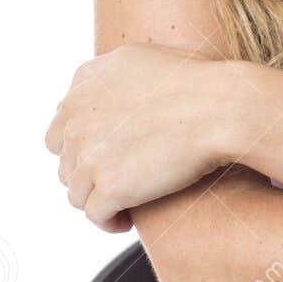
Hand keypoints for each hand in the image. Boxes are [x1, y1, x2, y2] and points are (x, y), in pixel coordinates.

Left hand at [44, 45, 237, 232]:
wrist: (221, 108)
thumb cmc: (198, 82)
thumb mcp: (141, 59)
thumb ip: (109, 78)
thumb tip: (103, 99)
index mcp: (86, 84)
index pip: (61, 130)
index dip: (83, 149)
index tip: (107, 159)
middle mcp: (78, 117)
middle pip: (67, 163)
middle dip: (90, 175)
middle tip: (121, 182)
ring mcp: (90, 154)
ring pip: (77, 192)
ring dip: (99, 199)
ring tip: (126, 203)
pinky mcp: (109, 187)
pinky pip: (96, 216)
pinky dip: (110, 221)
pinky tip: (127, 221)